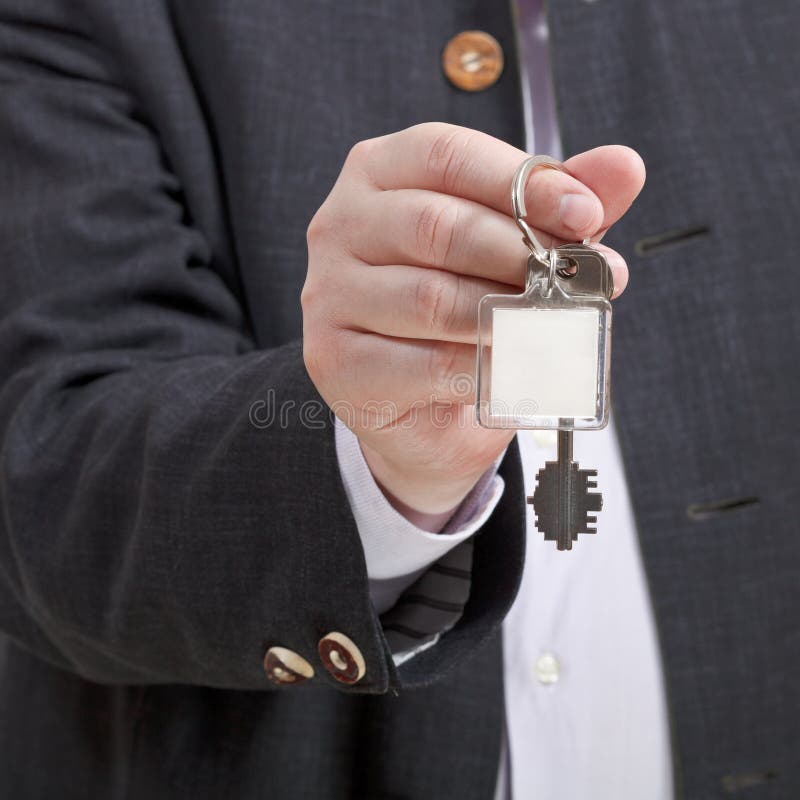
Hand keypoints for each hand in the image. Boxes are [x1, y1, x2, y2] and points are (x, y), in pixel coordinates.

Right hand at [302, 123, 644, 520]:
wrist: (420, 406)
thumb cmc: (462, 312)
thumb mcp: (511, 248)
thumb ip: (556, 207)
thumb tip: (622, 167)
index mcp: (378, 175)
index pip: (446, 155)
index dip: (523, 182)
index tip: (587, 214)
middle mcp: (340, 227)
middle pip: (437, 226)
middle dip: (521, 254)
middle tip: (577, 281)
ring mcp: (327, 294)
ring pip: (432, 298)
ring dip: (509, 316)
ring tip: (557, 327)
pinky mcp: (335, 359)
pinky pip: (426, 363)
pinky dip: (486, 368)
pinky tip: (516, 368)